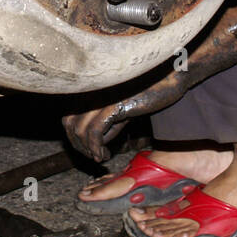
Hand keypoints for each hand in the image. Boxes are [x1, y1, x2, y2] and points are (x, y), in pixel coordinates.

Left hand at [62, 73, 188, 162]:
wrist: (168, 78)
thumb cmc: (145, 92)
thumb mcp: (119, 108)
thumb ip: (104, 121)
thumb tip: (93, 146)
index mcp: (89, 90)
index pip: (68, 118)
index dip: (74, 138)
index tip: (89, 150)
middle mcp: (91, 92)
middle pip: (70, 125)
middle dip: (79, 146)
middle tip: (94, 157)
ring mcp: (100, 98)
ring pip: (80, 131)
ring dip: (88, 150)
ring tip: (102, 157)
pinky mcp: (113, 105)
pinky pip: (95, 132)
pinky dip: (96, 148)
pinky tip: (105, 155)